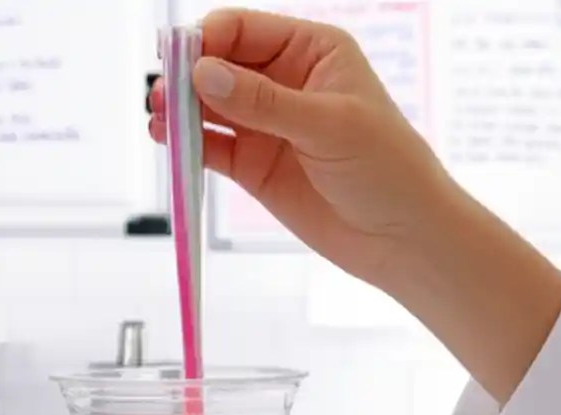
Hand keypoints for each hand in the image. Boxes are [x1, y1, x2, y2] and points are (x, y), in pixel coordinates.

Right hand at [150, 8, 560, 402]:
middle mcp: (284, 81)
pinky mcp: (251, 164)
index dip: (207, 41)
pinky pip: (209, 144)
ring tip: (157, 116)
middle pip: (218, 64)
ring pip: (208, 104)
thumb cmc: (388, 170)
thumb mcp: (329, 126)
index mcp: (311, 51)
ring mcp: (265, 124)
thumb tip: (205, 74)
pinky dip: (184, 141)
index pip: (244, 30)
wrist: (403, 239)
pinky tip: (165, 138)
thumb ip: (263, 102)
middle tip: (162, 94)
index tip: (180, 61)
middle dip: (187, 75)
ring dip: (179, 108)